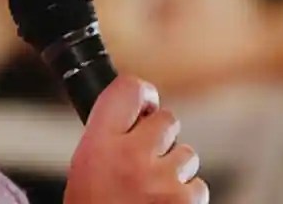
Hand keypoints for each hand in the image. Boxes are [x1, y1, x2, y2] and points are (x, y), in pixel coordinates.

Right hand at [64, 76, 208, 203]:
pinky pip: (198, 186)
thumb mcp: (84, 172)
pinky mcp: (186, 202)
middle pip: (167, 120)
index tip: (144, 103)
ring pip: (187, 155)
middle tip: (142, 165)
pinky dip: (186, 199)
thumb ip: (108, 141)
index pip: (128, 89)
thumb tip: (140, 114)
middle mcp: (130, 157)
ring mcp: (162, 181)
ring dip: (174, 172)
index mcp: (97, 146)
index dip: (142, 93)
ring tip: (149, 197)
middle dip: (160, 139)